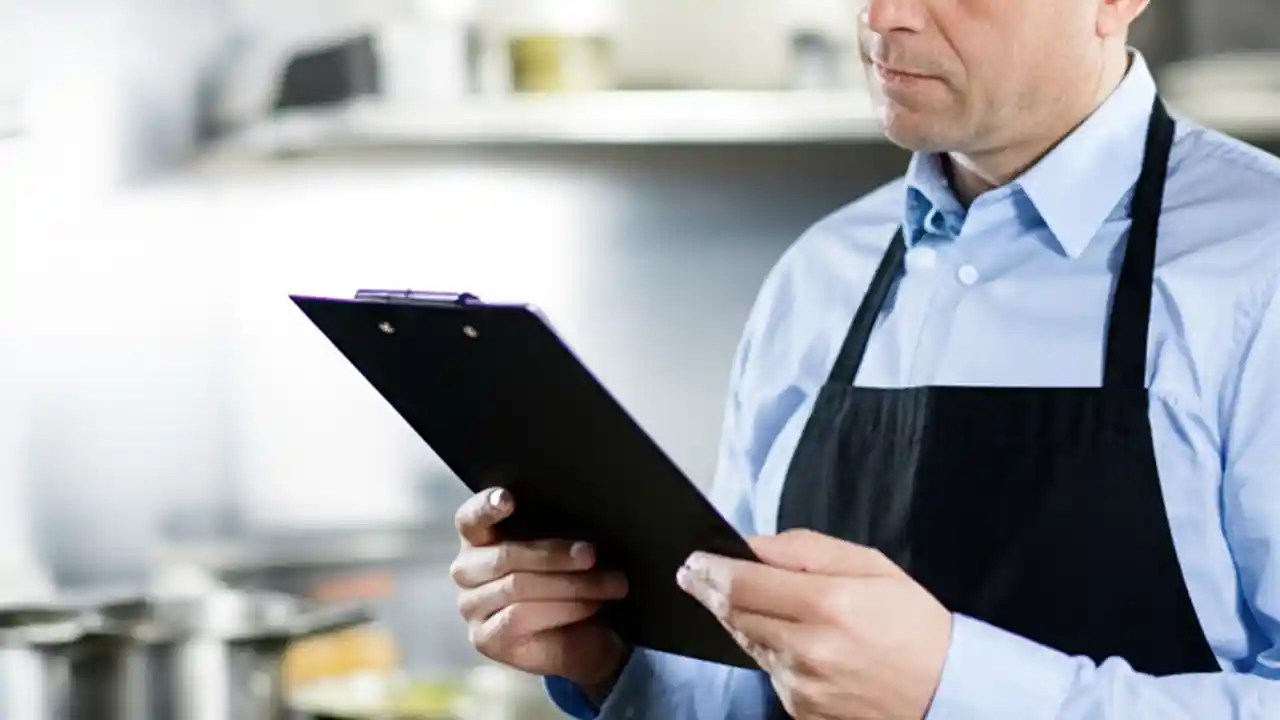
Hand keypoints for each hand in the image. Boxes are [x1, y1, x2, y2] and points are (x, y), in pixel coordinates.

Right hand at [451, 488, 630, 696]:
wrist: (585, 636)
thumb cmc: (570, 581)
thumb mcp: (564, 550)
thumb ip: (556, 531)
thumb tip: (578, 520)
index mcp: (480, 538)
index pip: (471, 518)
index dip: (487, 507)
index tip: (509, 499)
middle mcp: (467, 570)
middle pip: (504, 556)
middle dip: (553, 555)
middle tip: (592, 554)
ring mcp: (471, 606)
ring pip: (517, 587)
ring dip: (570, 585)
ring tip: (610, 584)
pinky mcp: (484, 637)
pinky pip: (520, 617)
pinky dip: (562, 609)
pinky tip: (590, 605)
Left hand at [677, 530, 952, 719]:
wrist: (946, 694)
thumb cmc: (911, 623)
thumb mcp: (870, 567)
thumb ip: (806, 550)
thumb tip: (753, 545)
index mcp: (828, 605)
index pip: (742, 584)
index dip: (708, 570)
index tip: (692, 560)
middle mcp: (808, 650)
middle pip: (734, 615)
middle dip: (711, 591)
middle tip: (693, 574)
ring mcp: (802, 686)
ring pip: (748, 643)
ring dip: (740, 619)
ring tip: (747, 600)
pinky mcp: (800, 711)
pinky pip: (769, 671)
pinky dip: (769, 650)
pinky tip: (791, 639)